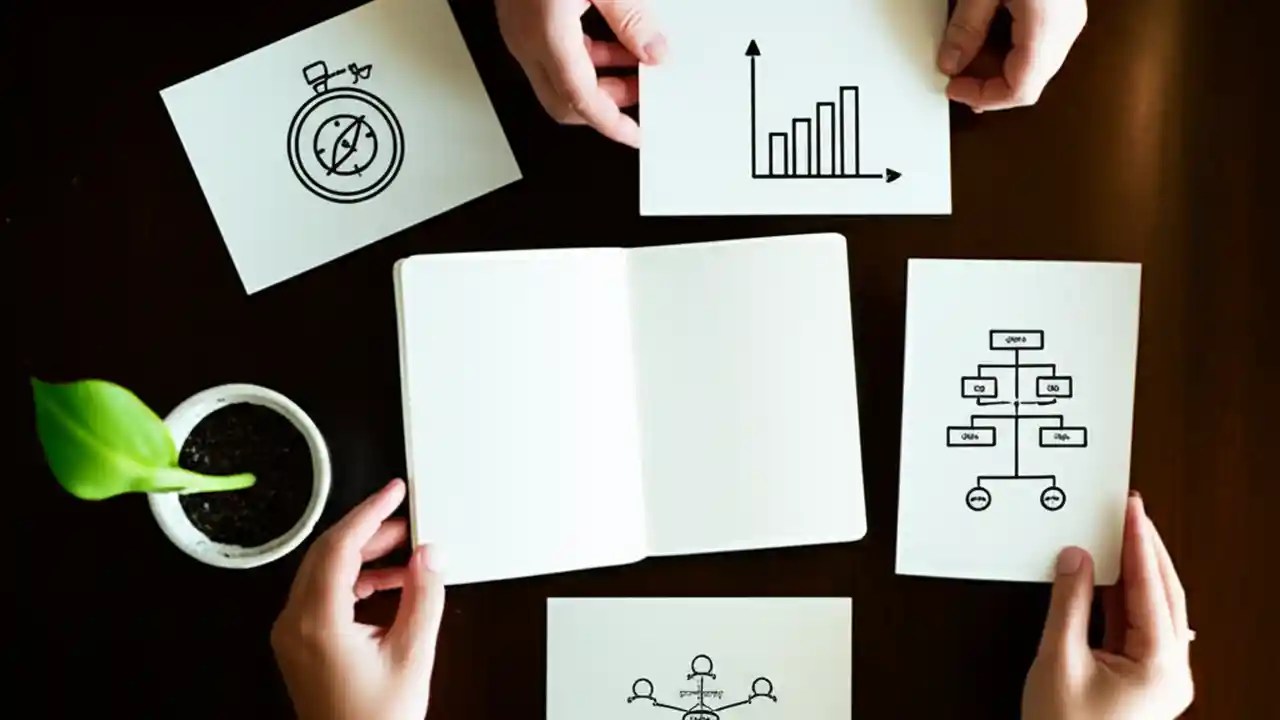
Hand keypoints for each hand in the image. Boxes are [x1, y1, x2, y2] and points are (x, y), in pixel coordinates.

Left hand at [271, 479, 445, 719]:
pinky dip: (355, 580)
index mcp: (317, 622)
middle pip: (327, 554)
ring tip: (406, 551)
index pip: (339, 547)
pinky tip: (390, 582)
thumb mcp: (412, 655)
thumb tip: (429, 555)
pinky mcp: (301, 644)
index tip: (393, 492)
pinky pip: (324, 595)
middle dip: (368, 531)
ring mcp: (294, 634)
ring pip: (324, 572)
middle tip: (405, 518)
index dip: (369, 512)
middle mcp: (295, 623)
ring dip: (363, 556)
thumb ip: (423, 597)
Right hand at [497, 0, 666, 146]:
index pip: (581, 101)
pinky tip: (615, 40)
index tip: (636, 135)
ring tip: (638, 64)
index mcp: (546, 37)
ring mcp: (521, 32)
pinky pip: (555, 54)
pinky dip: (588, 57)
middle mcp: (527, 42)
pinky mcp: (523, 19)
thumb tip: (655, 52)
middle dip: (608, 106)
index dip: (611, 125)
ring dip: (601, 79)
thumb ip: (632, 19)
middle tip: (644, 96)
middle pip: (566, 101)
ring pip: (562, 79)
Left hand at [937, 0, 1086, 111]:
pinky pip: (1042, 49)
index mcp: (1047, 28)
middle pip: (1029, 84)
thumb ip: (966, 26)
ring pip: (1036, 70)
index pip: (1019, 90)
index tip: (954, 89)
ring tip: (969, 60)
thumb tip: (951, 62)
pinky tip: (991, 41)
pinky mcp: (1067, 13)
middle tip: (957, 80)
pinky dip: (1013, 55)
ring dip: (1001, 72)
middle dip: (989, 88)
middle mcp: (1066, 29)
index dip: (983, 98)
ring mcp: (1071, 22)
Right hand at [1022, 494, 1193, 719]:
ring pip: (1151, 609)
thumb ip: (1067, 604)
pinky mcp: (1141, 680)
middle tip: (1128, 510)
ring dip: (1133, 571)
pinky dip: (1121, 597)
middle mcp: (1170, 670)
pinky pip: (1135, 626)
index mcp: (1160, 667)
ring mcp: (1159, 676)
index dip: (1139, 544)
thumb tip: (1076, 557)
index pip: (1152, 589)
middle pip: (1163, 594)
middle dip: (1144, 550)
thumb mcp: (1059, 661)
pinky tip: (1104, 575)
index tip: (1130, 509)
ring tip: (1117, 533)